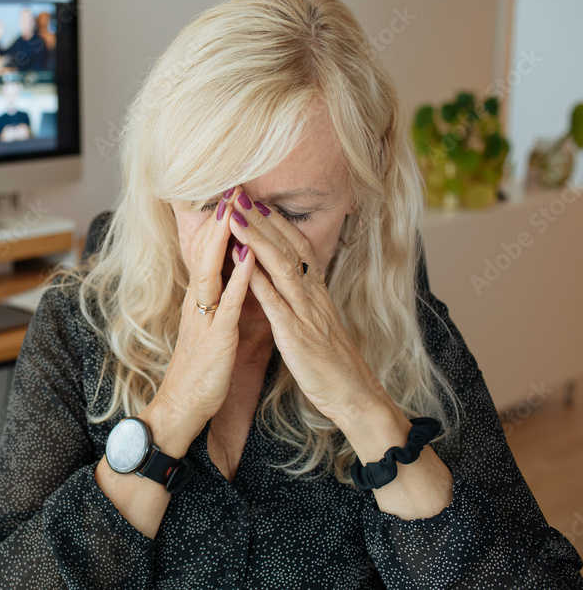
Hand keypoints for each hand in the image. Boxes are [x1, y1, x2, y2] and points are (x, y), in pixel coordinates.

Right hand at [155, 190, 254, 431]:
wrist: (183, 405)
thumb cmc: (202, 368)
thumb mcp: (210, 325)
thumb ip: (219, 298)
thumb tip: (232, 273)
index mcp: (200, 297)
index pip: (207, 250)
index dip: (219, 221)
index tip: (232, 192)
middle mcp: (198, 300)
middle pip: (206, 250)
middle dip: (220, 217)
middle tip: (233, 183)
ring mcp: (205, 316)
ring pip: (212, 268)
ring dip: (225, 237)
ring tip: (236, 207)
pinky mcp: (216, 336)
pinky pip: (228, 301)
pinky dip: (238, 276)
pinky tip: (248, 256)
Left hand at [225, 186, 387, 426]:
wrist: (353, 394)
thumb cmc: (331, 362)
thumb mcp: (318, 322)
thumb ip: (305, 299)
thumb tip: (291, 278)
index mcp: (317, 292)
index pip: (298, 247)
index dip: (278, 222)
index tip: (258, 200)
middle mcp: (313, 295)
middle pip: (289, 248)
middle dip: (264, 220)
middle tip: (241, 194)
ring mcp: (306, 313)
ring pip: (282, 268)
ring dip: (258, 240)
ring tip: (236, 218)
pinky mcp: (297, 335)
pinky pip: (276, 304)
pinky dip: (259, 281)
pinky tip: (242, 264)